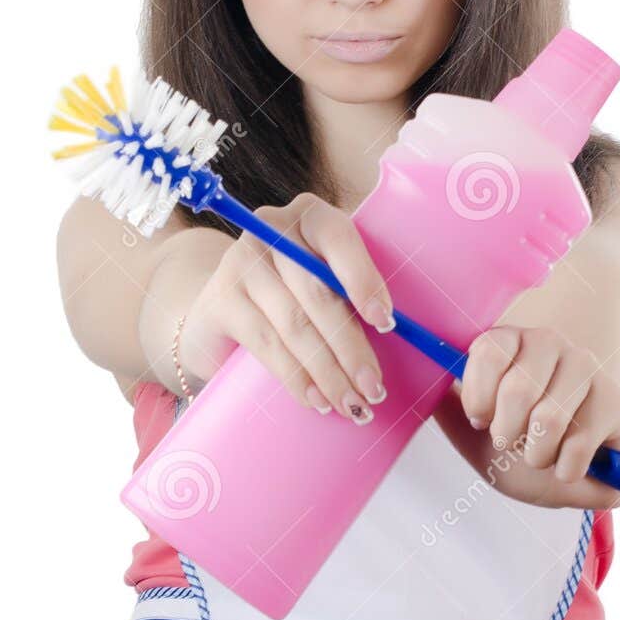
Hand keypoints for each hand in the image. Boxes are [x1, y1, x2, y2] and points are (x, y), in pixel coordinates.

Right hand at [179, 193, 393, 422]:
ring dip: (328, 371)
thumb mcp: (324, 282)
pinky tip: (315, 399)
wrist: (223, 310)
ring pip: (294, 324)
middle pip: (318, 292)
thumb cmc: (292, 296)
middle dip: (351, 347)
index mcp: (310, 216)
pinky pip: (266, 343)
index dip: (363, 279)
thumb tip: (400, 339)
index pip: (338, 238)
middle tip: (373, 388)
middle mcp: (271, 229)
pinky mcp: (219, 299)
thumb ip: (352, 295)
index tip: (386, 322)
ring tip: (351, 403)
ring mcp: (240, 262)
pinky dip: (295, 376)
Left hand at [457, 323, 619, 507]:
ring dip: (537, 456)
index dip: (479, 398)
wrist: (568, 477)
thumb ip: (449, 410)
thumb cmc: (518, 448)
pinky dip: (566, 471)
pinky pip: (579, 444)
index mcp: (514, 342)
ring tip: (541, 456)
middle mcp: (553, 345)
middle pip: (518, 389)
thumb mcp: (473, 436)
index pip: (488, 351)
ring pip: (549, 419)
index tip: (482, 421)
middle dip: (507, 436)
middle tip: (512, 444)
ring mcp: (589, 371)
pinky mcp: (616, 404)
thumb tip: (427, 388)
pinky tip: (570, 467)